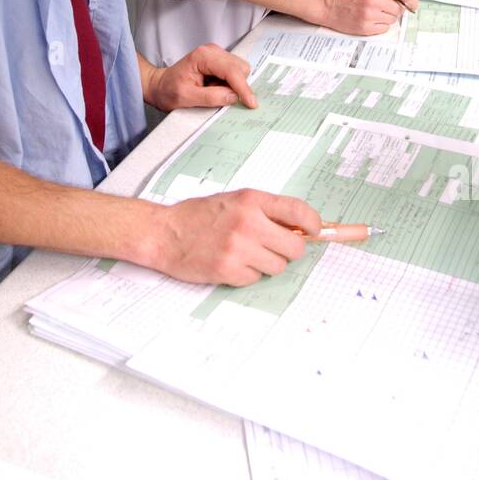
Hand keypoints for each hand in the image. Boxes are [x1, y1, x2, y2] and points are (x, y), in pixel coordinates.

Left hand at [144, 43, 257, 112]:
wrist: (159, 85)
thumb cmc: (168, 90)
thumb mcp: (186, 98)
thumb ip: (211, 97)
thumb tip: (233, 97)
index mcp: (203, 56)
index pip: (232, 71)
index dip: (243, 88)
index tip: (251, 103)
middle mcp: (212, 51)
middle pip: (240, 68)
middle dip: (237, 86)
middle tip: (217, 96)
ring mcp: (217, 55)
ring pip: (240, 70)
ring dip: (232, 85)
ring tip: (212, 91)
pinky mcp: (219, 62)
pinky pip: (234, 73)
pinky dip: (229, 84)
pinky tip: (214, 88)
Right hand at [154, 189, 321, 285]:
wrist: (164, 233)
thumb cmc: (198, 216)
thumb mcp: (234, 201)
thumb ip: (265, 210)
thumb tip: (302, 228)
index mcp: (251, 200)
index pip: (299, 212)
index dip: (313, 224)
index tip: (314, 231)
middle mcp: (248, 223)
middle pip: (294, 247)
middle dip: (287, 250)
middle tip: (271, 246)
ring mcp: (238, 248)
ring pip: (277, 266)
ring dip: (266, 264)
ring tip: (245, 253)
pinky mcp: (228, 271)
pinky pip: (255, 279)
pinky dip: (246, 274)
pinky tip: (230, 263)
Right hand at [319, 0, 417, 35]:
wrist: (326, 3)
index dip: (412, 0)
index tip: (413, 4)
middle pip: (398, 9)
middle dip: (393, 8)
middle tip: (381, 6)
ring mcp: (369, 14)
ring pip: (392, 20)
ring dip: (386, 17)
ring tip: (371, 12)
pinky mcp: (365, 27)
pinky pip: (384, 29)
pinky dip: (379, 25)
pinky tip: (369, 19)